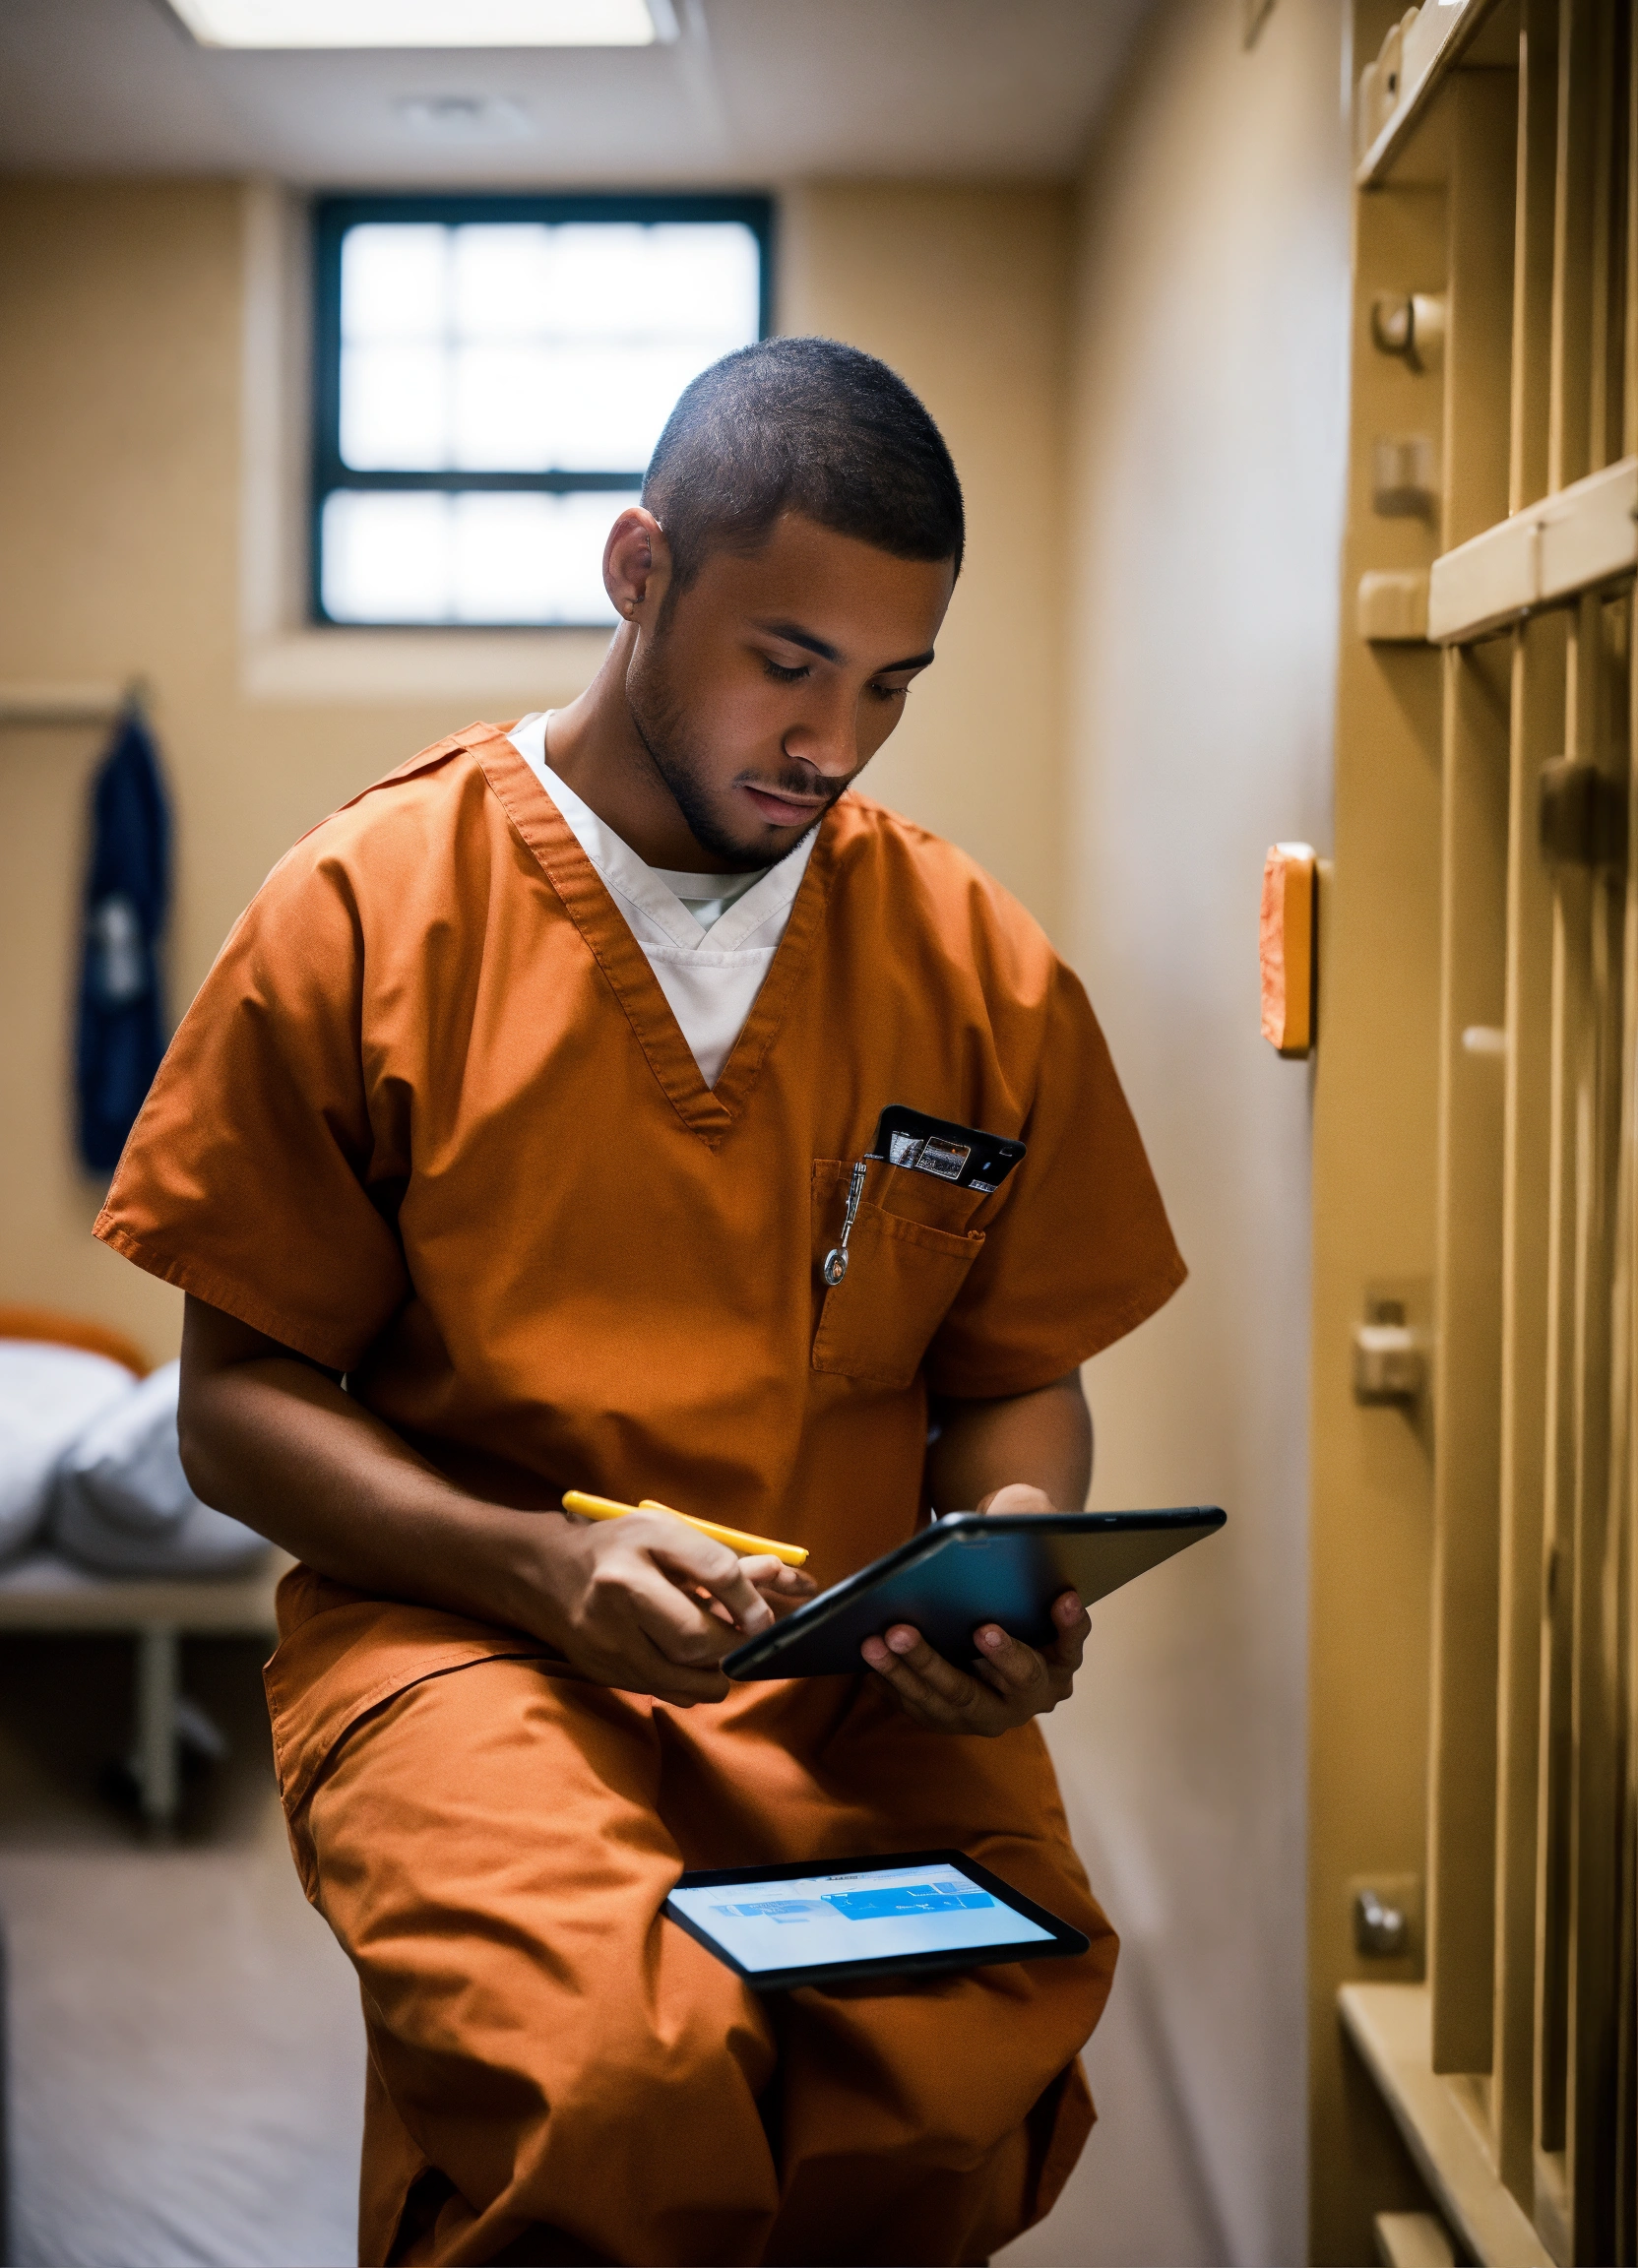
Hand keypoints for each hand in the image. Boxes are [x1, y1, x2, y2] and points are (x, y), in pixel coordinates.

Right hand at [532, 1511, 814, 1706]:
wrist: (545, 1574)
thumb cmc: (620, 1548)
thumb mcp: (666, 1535)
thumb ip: (720, 1559)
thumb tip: (784, 1576)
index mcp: (642, 1541)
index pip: (716, 1571)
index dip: (752, 1598)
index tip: (764, 1618)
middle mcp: (619, 1589)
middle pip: (698, 1637)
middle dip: (733, 1646)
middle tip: (746, 1643)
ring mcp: (606, 1636)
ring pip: (683, 1675)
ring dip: (716, 1673)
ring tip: (721, 1656)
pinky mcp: (602, 1669)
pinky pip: (662, 1690)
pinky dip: (689, 1686)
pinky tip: (690, 1667)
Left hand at [858, 1478, 1087, 1733]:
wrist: (983, 1598)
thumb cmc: (1009, 1560)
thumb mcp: (1025, 1529)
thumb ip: (1026, 1519)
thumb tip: (1007, 1521)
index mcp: (1062, 1657)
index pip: (1071, 1644)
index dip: (1069, 1624)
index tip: (1062, 1598)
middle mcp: (1032, 1693)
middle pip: (1014, 1680)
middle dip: (984, 1656)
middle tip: (958, 1628)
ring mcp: (989, 1710)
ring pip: (957, 1698)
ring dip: (919, 1668)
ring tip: (887, 1635)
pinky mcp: (948, 1714)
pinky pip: (920, 1704)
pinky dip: (894, 1680)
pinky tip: (869, 1652)